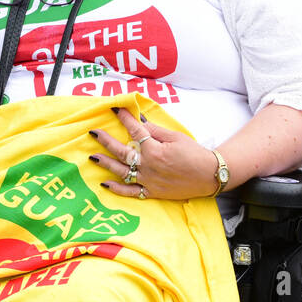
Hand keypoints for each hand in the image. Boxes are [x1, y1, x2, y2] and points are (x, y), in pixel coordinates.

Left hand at [90, 107, 219, 200]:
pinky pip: (131, 192)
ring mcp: (149, 181)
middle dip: (106, 141)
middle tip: (93, 132)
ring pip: (122, 172)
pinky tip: (106, 183)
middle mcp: (148, 166)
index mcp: (155, 150)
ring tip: (93, 157)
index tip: (114, 109)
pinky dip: (118, 189)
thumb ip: (155, 131)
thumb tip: (140, 121)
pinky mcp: (152, 193)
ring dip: (106, 164)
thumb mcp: (176, 137)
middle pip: (122, 151)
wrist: (209, 175)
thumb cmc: (194, 154)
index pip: (135, 131)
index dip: (124, 119)